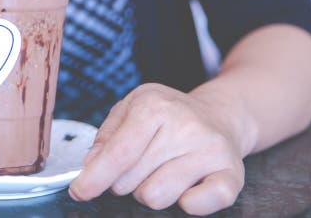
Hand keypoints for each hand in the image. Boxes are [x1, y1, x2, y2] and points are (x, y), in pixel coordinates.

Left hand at [69, 83, 253, 215]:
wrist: (220, 115)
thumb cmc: (169, 115)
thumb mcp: (132, 107)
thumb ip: (107, 134)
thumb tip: (92, 165)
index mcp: (155, 106)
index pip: (118, 154)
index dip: (94, 178)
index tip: (79, 191)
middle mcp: (185, 126)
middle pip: (131, 180)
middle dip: (126, 180)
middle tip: (142, 163)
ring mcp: (210, 150)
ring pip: (156, 196)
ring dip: (151, 191)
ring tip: (163, 171)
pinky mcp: (231, 173)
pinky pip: (200, 203)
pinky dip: (189, 204)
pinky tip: (187, 188)